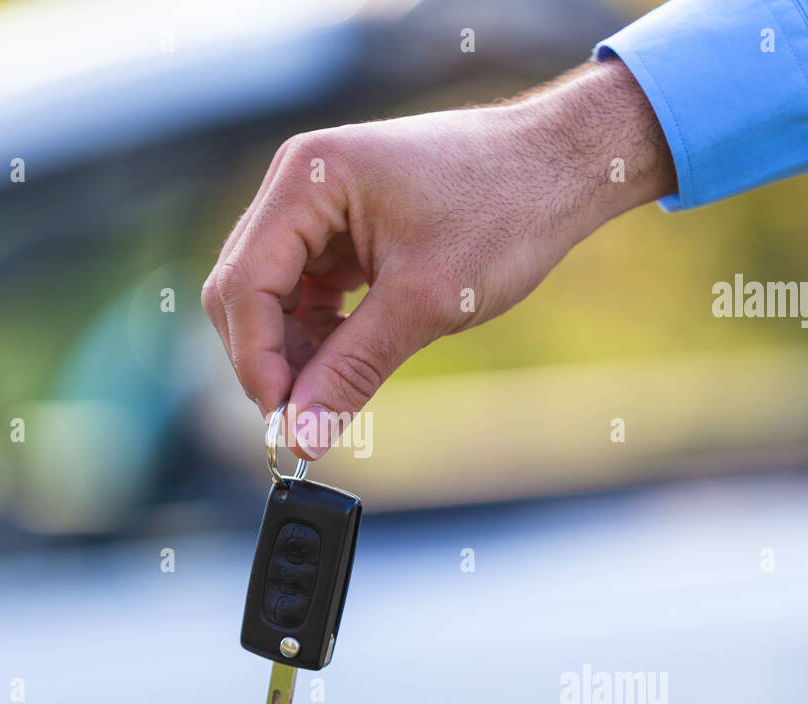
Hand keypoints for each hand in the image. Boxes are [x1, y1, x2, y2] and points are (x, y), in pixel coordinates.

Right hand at [201, 55, 675, 457]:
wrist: (563, 165)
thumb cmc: (507, 207)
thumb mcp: (425, 302)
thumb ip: (352, 369)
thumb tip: (302, 434)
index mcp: (308, 179)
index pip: (244, 283)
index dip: (256, 361)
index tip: (283, 422)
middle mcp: (301, 182)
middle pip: (244, 288)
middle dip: (268, 358)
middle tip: (302, 420)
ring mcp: (320, 201)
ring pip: (272, 294)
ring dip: (293, 350)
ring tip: (331, 396)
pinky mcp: (342, 224)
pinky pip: (306, 288)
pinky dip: (317, 332)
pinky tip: (344, 363)